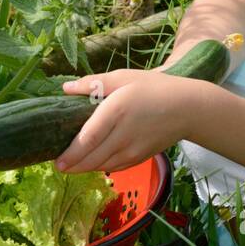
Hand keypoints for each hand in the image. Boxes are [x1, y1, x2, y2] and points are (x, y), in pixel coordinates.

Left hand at [54, 69, 187, 173]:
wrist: (188, 108)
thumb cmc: (154, 88)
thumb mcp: (124, 77)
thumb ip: (93, 83)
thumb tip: (65, 88)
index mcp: (116, 111)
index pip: (87, 139)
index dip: (70, 154)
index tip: (56, 160)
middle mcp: (123, 135)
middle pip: (91, 158)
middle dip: (72, 166)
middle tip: (58, 164)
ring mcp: (132, 150)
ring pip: (101, 166)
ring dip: (84, 168)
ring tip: (71, 164)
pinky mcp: (139, 158)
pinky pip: (114, 168)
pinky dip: (99, 167)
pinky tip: (92, 163)